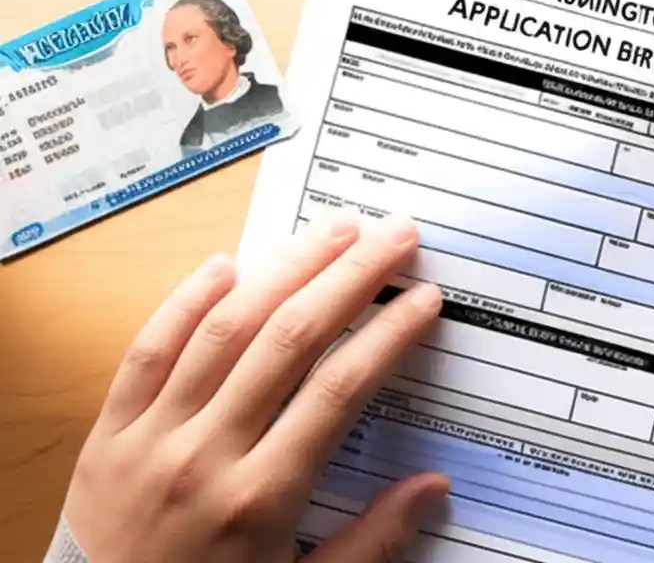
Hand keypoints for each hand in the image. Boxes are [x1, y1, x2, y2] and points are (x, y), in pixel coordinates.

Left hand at [60, 213, 447, 561]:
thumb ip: (372, 543)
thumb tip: (434, 490)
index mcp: (261, 497)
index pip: (339, 390)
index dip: (388, 335)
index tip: (421, 300)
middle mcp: (206, 454)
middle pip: (289, 340)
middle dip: (349, 278)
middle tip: (392, 236)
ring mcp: (152, 436)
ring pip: (224, 330)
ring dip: (284, 271)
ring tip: (330, 231)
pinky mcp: (110, 432)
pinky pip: (147, 351)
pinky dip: (184, 303)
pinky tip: (225, 264)